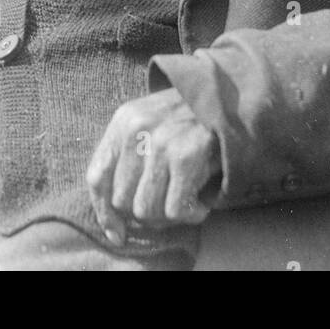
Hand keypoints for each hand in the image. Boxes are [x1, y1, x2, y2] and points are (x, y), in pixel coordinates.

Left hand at [86, 87, 220, 245]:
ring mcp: (160, 143)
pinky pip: (174, 210)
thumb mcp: (151, 121)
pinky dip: (190, 214)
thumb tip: (114, 213)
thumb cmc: (190, 116)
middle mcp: (137, 130)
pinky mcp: (185, 157)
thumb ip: (129, 155)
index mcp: (124, 120)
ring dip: (167, 216)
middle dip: (145, 211)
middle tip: (168, 204)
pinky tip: (201, 203)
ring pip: (145, 209)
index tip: (117, 231)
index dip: (104, 212)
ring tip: (186, 202)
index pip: (98, 177)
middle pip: (121, 200)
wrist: (231, 96)